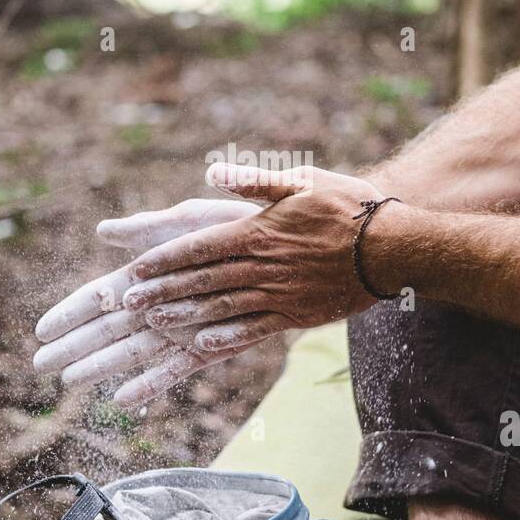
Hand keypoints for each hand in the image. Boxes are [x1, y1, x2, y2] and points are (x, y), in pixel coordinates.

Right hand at [33, 197, 261, 405]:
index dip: (68, 313)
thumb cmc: (231, 228)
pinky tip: (121, 399)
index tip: (40, 330)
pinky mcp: (206, 348)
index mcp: (146, 277)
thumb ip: (146, 229)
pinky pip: (173, 371)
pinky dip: (148, 385)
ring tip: (68, 381)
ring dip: (99, 367)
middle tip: (39, 364)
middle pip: (105, 330)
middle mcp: (157, 306)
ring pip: (130, 353)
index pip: (97, 298)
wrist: (280, 250)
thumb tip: (103, 231)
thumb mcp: (187, 221)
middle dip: (72, 346)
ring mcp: (179, 329)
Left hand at [124, 162, 383, 350]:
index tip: (136, 268)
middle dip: (163, 290)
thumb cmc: (347, 206)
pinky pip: (255, 329)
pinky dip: (227, 338)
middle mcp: (264, 265)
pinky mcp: (296, 315)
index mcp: (259, 231)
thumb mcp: (300, 182)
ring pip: (223, 307)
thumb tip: (213, 173)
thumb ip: (254, 182)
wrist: (392, 247)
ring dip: (185, 316)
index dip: (165, 259)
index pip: (200, 246)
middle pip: (203, 279)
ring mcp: (280, 294)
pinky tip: (201, 346)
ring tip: (153, 323)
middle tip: (127, 302)